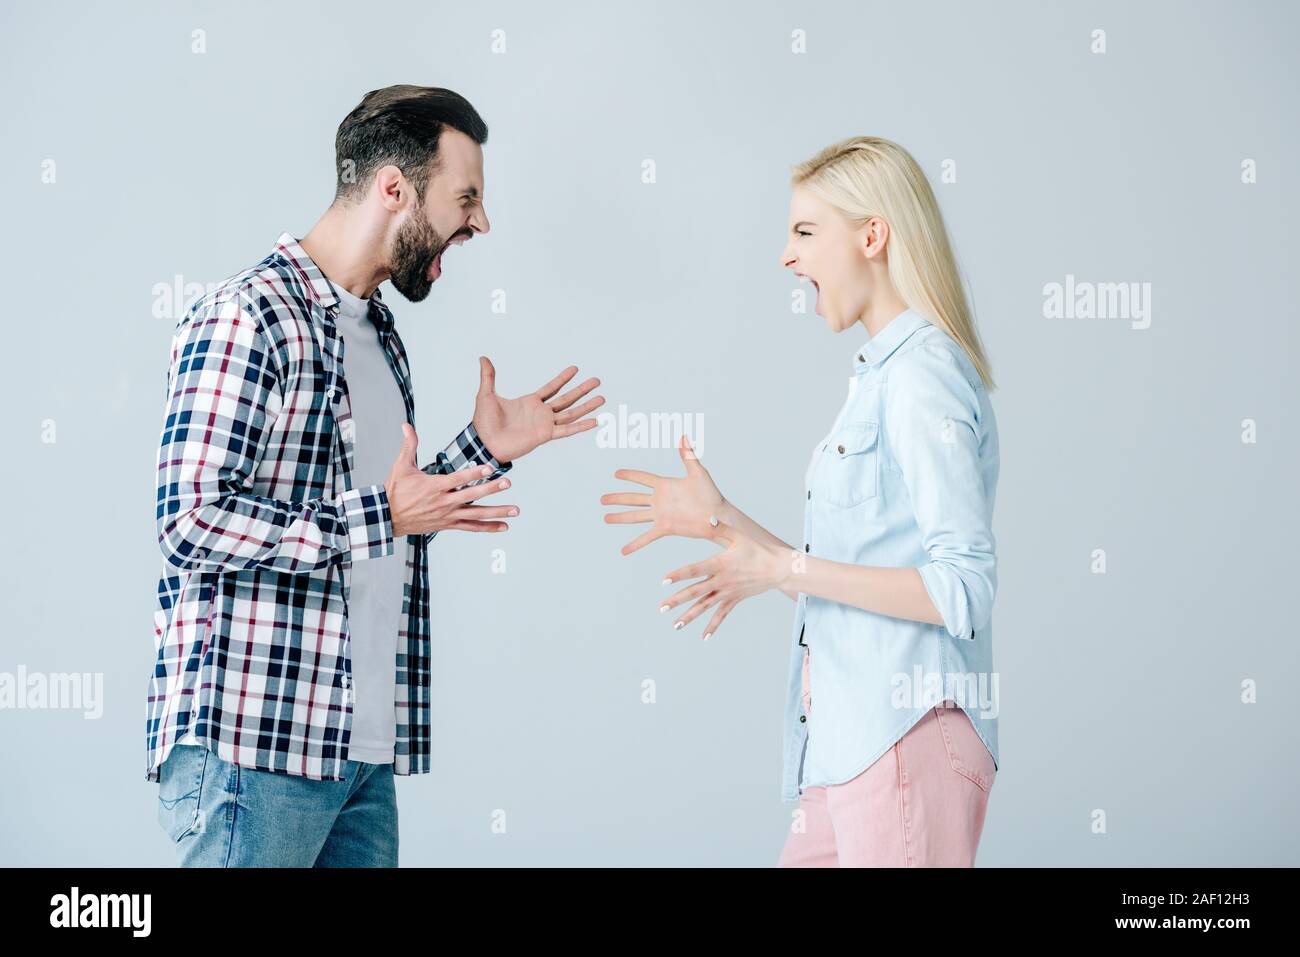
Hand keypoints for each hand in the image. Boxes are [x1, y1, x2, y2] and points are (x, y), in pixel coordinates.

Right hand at [384, 423, 517, 535]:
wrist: (387, 518)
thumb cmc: (395, 491)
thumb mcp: (400, 466)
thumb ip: (409, 445)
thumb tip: (406, 424)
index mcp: (434, 486)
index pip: (458, 479)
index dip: (474, 473)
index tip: (489, 468)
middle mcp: (444, 502)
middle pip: (471, 496)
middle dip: (491, 489)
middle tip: (508, 483)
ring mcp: (447, 515)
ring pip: (476, 515)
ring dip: (497, 512)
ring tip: (515, 510)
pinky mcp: (448, 525)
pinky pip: (471, 527)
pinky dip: (488, 527)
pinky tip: (503, 526)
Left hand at [471, 357, 603, 463]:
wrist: (485, 443)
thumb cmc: (484, 423)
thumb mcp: (486, 395)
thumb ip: (488, 376)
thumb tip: (483, 358)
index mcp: (530, 402)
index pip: (551, 388)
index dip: (563, 378)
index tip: (575, 369)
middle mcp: (541, 413)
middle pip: (567, 398)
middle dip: (582, 390)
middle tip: (597, 381)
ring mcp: (545, 424)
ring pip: (571, 413)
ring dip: (587, 406)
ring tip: (601, 398)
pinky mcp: (545, 435)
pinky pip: (567, 430)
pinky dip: (581, 426)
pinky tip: (595, 421)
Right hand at [601, 435, 724, 554]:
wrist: (718, 517)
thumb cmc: (712, 495)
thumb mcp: (698, 473)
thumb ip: (689, 455)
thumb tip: (684, 436)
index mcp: (666, 485)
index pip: (643, 478)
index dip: (629, 476)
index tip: (616, 473)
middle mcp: (660, 500)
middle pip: (633, 498)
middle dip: (617, 498)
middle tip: (602, 499)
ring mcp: (661, 515)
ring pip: (635, 516)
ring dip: (620, 517)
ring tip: (605, 518)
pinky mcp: (665, 528)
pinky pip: (646, 537)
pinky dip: (635, 544)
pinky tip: (624, 551)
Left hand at [659, 517, 792, 639]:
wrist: (778, 569)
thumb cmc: (758, 549)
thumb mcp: (739, 536)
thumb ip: (721, 528)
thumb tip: (708, 517)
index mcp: (720, 564)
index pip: (695, 570)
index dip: (679, 574)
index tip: (664, 580)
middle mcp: (722, 580)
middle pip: (696, 592)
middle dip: (677, 600)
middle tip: (662, 608)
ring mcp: (728, 592)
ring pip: (706, 606)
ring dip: (690, 616)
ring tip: (675, 625)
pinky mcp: (734, 599)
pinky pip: (722, 615)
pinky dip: (713, 626)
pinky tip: (704, 637)